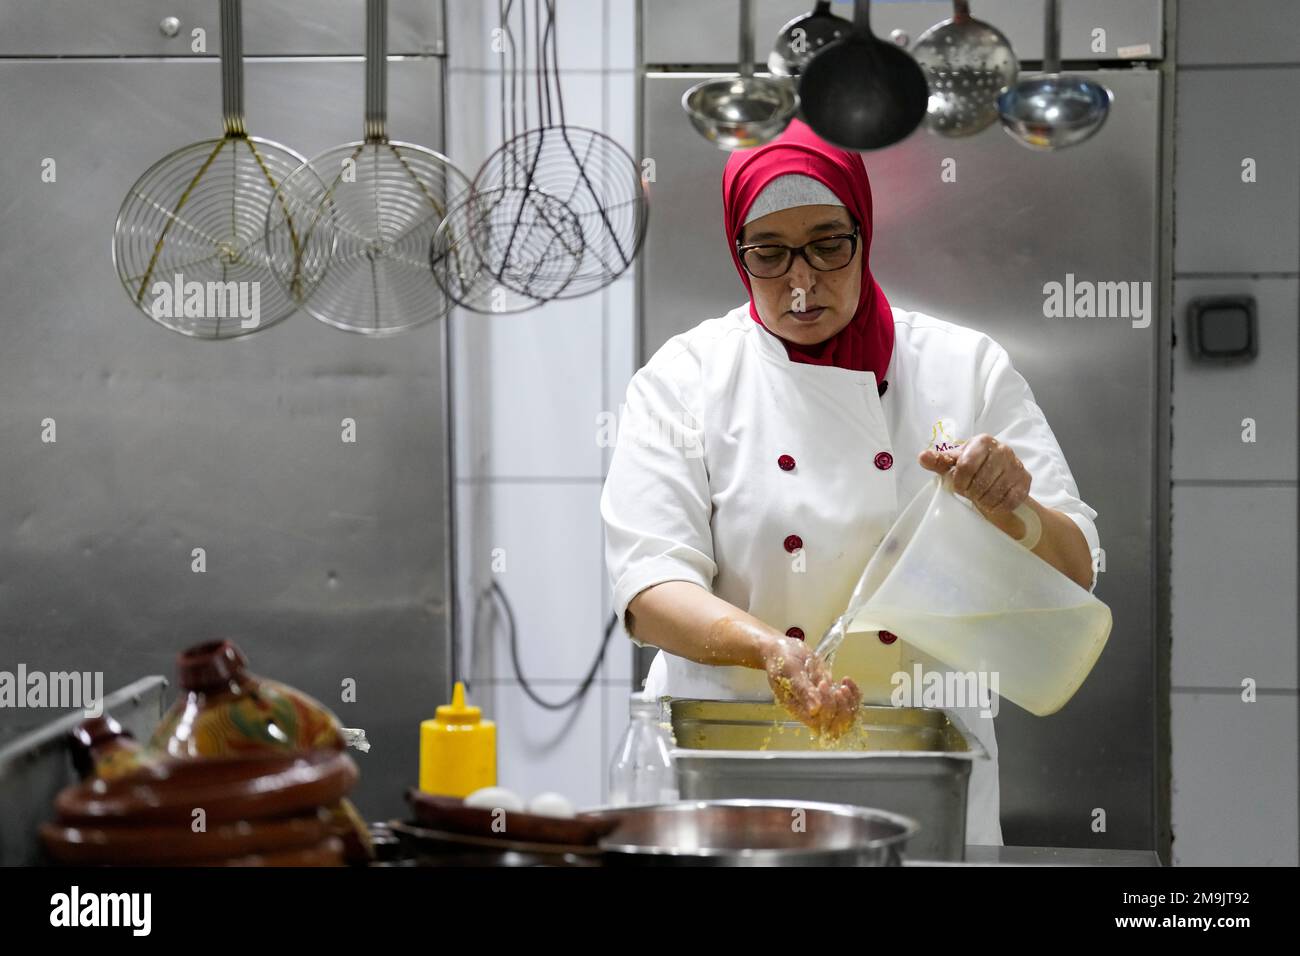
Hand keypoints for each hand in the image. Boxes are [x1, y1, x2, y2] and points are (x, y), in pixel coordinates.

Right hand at [763, 636, 860, 737]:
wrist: (783, 650)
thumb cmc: (781, 661)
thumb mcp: (789, 672)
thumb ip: (802, 690)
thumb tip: (814, 710)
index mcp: (799, 710)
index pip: (820, 722)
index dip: (828, 708)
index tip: (822, 685)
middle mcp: (812, 711)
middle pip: (836, 725)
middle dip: (843, 708)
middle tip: (839, 689)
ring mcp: (823, 703)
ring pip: (845, 716)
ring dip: (850, 702)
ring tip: (844, 685)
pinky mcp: (831, 694)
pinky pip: (849, 703)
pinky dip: (854, 693)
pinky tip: (846, 680)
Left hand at [918, 433, 1032, 539]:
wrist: (1000, 475)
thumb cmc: (973, 467)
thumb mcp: (954, 463)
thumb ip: (938, 461)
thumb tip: (922, 457)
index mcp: (982, 442)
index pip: (966, 466)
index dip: (959, 482)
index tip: (959, 486)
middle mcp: (1002, 449)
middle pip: (981, 481)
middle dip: (972, 492)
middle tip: (971, 493)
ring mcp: (1016, 465)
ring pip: (995, 493)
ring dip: (984, 501)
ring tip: (981, 497)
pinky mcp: (1025, 480)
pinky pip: (1009, 500)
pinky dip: (998, 506)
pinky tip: (993, 502)